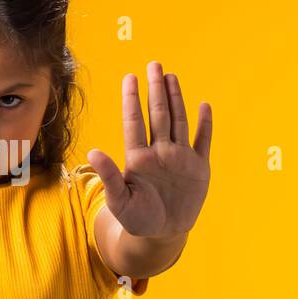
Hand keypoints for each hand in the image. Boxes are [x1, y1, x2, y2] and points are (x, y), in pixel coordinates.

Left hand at [86, 61, 210, 238]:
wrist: (162, 234)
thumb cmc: (136, 219)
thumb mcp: (119, 201)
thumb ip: (109, 175)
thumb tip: (92, 152)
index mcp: (138, 158)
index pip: (134, 122)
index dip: (132, 100)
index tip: (129, 77)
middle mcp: (159, 152)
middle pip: (158, 115)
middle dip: (155, 89)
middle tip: (153, 64)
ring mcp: (179, 158)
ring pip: (178, 121)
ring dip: (176, 99)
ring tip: (170, 77)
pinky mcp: (198, 168)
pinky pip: (202, 142)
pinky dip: (205, 125)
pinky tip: (204, 106)